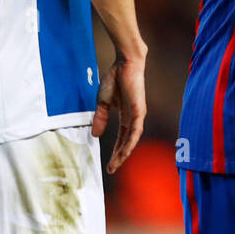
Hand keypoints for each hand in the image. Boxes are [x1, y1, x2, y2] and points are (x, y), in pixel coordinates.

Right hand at [93, 50, 145, 173]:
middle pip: (127, 143)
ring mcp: (138, 116)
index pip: (122, 139)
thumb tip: (95, 135)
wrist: (124, 64)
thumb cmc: (115, 79)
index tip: (108, 165)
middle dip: (119, 157)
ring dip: (125, 152)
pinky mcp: (139, 110)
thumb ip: (100, 118)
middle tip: (111, 169)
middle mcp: (133, 119)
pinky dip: (131, 141)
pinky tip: (126, 151)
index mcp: (125, 117)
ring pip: (132, 139)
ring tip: (116, 164)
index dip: (115, 152)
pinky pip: (136, 130)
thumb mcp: (102, 102)